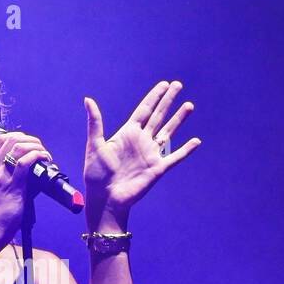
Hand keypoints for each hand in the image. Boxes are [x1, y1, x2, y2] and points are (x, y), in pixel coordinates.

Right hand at [0, 130, 52, 245]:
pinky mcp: (13, 186)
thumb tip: (29, 170)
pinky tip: (45, 160)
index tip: (30, 144)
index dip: (17, 136)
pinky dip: (38, 156)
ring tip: (45, 154)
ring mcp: (3, 176)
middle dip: (30, 139)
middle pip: (10, 138)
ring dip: (36, 146)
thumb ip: (8, 177)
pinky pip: (25, 162)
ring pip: (18, 146)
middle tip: (40, 148)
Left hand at [83, 81, 200, 226]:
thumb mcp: (95, 145)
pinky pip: (175, 157)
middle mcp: (141, 141)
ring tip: (189, 105)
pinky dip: (186, 150)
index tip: (164, 84)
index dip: (154, 96)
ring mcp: (150, 154)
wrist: (105, 199)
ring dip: (179, 119)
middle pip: (158, 116)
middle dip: (168, 100)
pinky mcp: (157, 169)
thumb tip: (88, 99)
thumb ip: (95, 122)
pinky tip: (196, 141)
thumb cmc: (96, 174)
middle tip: (178, 85)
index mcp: (127, 133)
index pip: (144, 110)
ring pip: (168, 132)